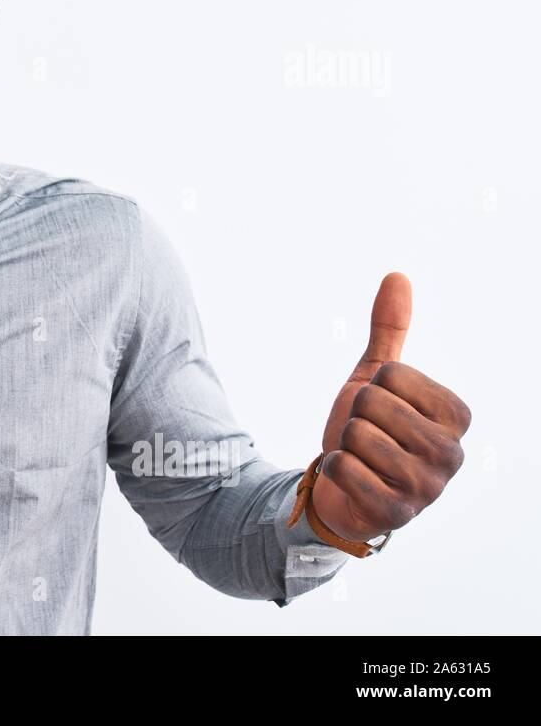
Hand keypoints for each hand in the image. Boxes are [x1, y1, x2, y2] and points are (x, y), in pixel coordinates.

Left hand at [309, 273, 469, 542]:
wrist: (343, 486)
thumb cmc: (368, 428)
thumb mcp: (375, 378)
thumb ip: (389, 330)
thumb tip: (396, 275)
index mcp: (456, 415)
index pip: (392, 374)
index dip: (372, 387)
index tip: (381, 411)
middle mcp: (451, 453)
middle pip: (372, 404)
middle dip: (356, 417)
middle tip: (366, 436)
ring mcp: (427, 488)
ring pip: (357, 436)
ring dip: (345, 444)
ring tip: (360, 458)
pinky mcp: (396, 514)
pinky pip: (343, 470)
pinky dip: (334, 469)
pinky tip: (352, 479)